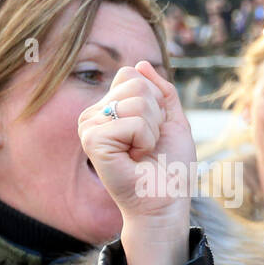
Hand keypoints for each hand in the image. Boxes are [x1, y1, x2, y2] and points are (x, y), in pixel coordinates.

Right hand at [78, 61, 194, 264]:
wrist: (165, 201)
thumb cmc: (171, 166)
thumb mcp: (174, 121)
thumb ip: (162, 91)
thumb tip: (141, 63)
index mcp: (110, 106)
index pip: (132, 75)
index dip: (157, 101)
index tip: (155, 129)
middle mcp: (94, 113)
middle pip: (136, 84)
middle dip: (157, 115)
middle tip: (150, 143)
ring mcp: (89, 126)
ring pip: (137, 102)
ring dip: (153, 130)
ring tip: (143, 151)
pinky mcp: (92, 141)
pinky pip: (132, 123)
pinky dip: (145, 141)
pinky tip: (136, 157)